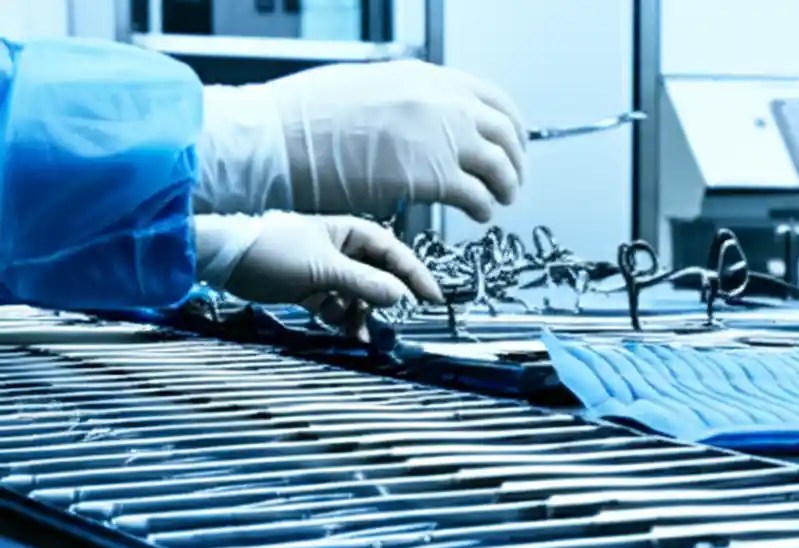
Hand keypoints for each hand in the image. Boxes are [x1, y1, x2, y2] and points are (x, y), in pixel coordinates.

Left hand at [194, 212, 442, 336]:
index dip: (415, 275)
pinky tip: (343, 329)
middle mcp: (342, 249)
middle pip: (378, 276)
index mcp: (349, 232)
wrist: (223, 260)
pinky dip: (342, 318)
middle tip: (398, 322)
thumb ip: (364, 283)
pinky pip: (338, 305)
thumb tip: (400, 296)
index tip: (434, 299)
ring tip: (363, 333)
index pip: (393, 252)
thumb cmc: (272, 252)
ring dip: (363, 313)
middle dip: (387, 300)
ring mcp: (326, 270)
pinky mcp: (310, 288)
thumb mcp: (322, 268)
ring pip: (359, 295)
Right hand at [196, 60, 526, 221]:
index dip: (509, 125)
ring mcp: (442, 138)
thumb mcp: (365, 87)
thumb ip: (403, 100)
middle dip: (514, 160)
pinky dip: (484, 208)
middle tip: (511, 179)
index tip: (511, 142)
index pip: (491, 97)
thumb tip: (419, 115)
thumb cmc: (304, 119)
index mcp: (424, 76)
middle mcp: (441, 102)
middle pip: (504, 132)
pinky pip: (478, 196)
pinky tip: (478, 215)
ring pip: (500, 166)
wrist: (281, 139)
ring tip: (499, 202)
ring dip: (505, 188)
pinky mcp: (434, 177)